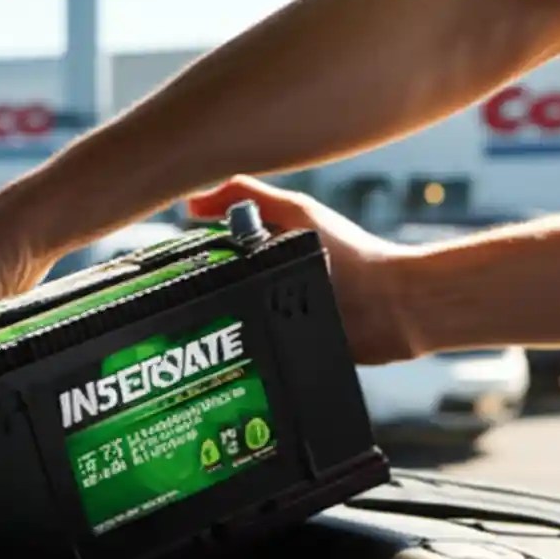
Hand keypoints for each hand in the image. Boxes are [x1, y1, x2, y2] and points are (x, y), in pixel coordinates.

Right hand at [187, 175, 413, 364]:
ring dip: (222, 334)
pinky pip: (261, 356)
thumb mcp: (294, 212)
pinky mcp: (294, 351)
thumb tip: (191, 202)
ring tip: (200, 340)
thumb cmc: (350, 255)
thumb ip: (246, 195)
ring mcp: (283, 320)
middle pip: (220, 293)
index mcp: (270, 251)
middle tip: (176, 315)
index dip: (191, 261)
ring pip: (236, 326)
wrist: (393, 307)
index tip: (166, 272)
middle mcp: (273, 285)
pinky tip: (229, 363)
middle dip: (201, 303)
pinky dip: (247, 359)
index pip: (215, 255)